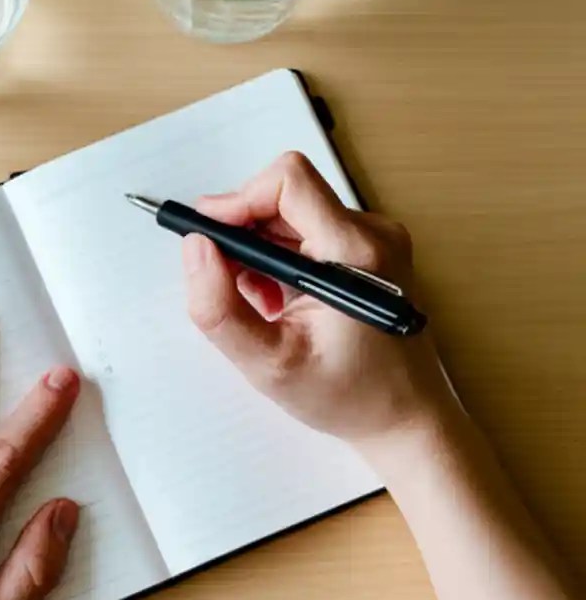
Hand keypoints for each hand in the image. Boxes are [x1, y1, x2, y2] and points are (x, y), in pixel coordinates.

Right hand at [180, 152, 463, 455]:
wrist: (404, 417)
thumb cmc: (352, 395)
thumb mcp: (268, 364)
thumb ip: (219, 307)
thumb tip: (195, 249)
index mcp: (355, 252)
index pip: (287, 182)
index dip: (237, 200)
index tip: (209, 235)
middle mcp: (371, 234)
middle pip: (284, 196)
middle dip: (243, 234)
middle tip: (227, 283)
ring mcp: (372, 240)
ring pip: (290, 213)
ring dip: (259, 251)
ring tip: (259, 303)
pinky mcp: (366, 250)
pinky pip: (306, 231)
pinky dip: (278, 259)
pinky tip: (277, 300)